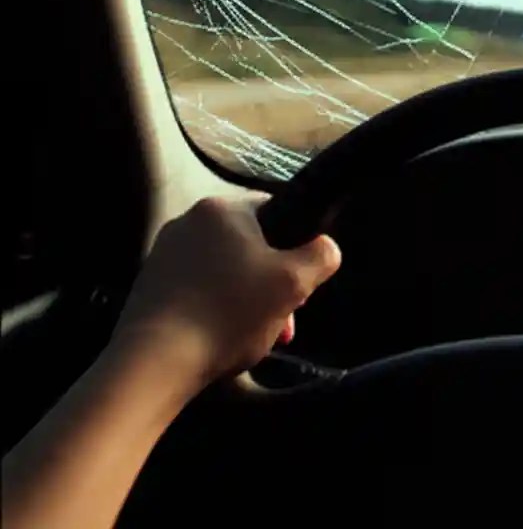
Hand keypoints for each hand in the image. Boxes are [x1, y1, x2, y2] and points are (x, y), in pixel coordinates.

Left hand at [111, 196, 340, 392]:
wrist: (156, 360)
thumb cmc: (229, 313)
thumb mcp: (293, 284)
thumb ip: (321, 256)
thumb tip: (326, 247)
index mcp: (221, 209)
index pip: (274, 210)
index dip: (296, 245)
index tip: (300, 282)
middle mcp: (187, 221)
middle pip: (250, 246)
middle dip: (272, 283)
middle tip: (283, 319)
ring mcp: (163, 253)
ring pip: (225, 271)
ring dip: (247, 300)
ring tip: (255, 336)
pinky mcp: (149, 285)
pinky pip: (198, 290)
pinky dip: (216, 310)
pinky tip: (222, 338)